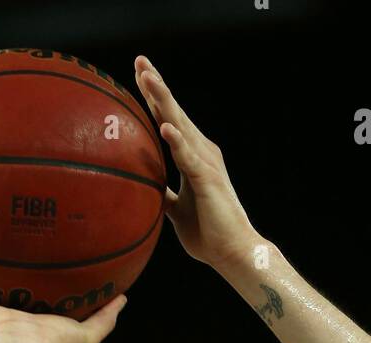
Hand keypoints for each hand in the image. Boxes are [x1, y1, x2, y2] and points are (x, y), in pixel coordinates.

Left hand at [134, 55, 256, 273]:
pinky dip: (176, 141)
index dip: (154, 99)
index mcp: (193, 157)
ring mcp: (206, 163)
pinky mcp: (208, 180)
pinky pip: (188, 158)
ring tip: (146, 78)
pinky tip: (164, 125)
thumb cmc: (208, 233)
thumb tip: (145, 187)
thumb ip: (163, 194)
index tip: (138, 75)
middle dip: (156, 86)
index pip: (169, 121)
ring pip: (180, 126)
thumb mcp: (175, 211)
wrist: (232, 253)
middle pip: (174, 113)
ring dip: (163, 102)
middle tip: (139, 61)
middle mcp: (201, 152)